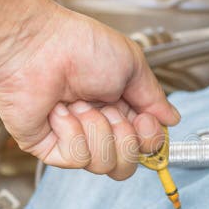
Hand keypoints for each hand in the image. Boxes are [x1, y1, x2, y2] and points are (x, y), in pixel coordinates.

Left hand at [0, 0, 179, 179]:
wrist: (37, 44)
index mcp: (120, 107)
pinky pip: (77, 157)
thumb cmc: (79, 45)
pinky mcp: (49, 147)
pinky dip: (73, 131)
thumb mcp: (132, 64)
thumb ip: (154, 97)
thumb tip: (171, 119)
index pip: (146, 146)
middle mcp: (98, 127)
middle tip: (111, 109)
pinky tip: (61, 110)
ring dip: (98, 130)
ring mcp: (73, 139)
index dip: (149, 140)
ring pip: (104, 164)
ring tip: (81, 103)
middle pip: (127, 164)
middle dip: (125, 138)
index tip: (144, 119)